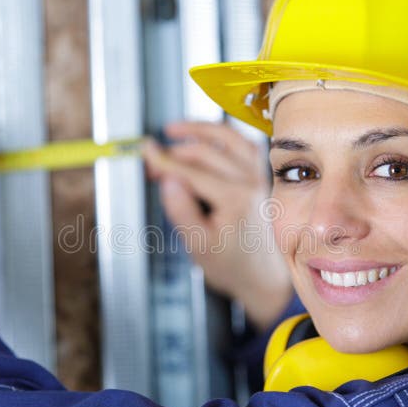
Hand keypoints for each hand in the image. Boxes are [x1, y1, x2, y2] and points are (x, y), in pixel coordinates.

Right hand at [143, 121, 293, 330]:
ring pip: (229, 137)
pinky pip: (245, 144)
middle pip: (207, 151)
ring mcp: (259, 177)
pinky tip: (206, 136)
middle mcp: (251, 182)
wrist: (262, 276)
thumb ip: (181, 209)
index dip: (164, 160)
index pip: (191, 171)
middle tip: (153, 159)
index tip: (145, 150)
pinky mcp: (261, 177)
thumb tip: (168, 178)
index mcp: (235, 199)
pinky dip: (224, 135)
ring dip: (201, 129)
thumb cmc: (232, 265)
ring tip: (176, 129)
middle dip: (175, 150)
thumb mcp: (198, 244)